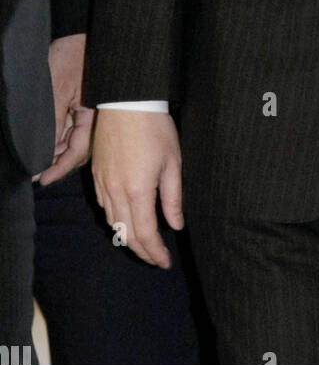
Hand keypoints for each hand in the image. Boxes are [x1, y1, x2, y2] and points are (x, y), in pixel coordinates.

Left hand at [38, 33, 93, 185]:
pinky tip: (43, 145)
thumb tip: (44, 155)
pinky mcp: (78, 105)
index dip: (60, 167)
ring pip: (71, 141)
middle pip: (76, 149)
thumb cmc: (72, 56)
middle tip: (35, 175)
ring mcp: (85, 111)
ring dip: (54, 152)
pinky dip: (56, 139)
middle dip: (56, 163)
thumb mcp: (56, 90)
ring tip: (35, 163)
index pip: (78, 150)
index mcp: (94, 115)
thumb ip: (53, 123)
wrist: (80, 32)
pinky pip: (69, 129)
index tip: (42, 179)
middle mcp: (92, 116)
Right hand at [92, 110, 182, 267]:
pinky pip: (104, 207)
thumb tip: (176, 226)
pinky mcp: (96, 175)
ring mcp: (103, 184)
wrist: (126, 102)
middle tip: (156, 258)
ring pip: (112, 223)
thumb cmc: (155, 129)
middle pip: (126, 235)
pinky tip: (127, 219)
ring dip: (127, 238)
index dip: (155, 253)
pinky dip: (115, 220)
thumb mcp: (172, 162)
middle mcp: (116, 193)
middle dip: (142, 251)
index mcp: (137, 192)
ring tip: (144, 244)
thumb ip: (173, 198)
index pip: (146, 235)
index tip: (166, 262)